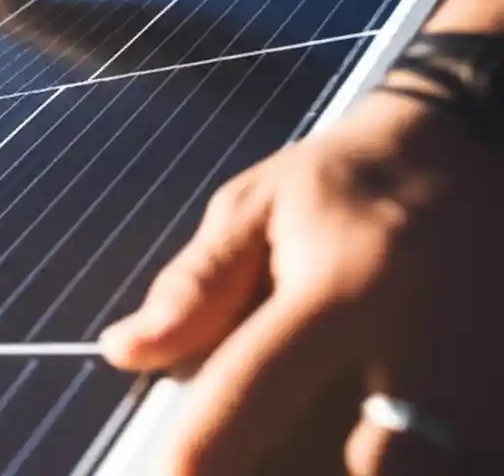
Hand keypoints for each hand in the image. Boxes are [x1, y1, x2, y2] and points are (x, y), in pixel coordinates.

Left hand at [98, 89, 503, 474]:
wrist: (465, 150)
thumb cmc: (344, 183)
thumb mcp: (255, 207)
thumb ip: (196, 286)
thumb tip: (125, 351)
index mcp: (344, 290)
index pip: (258, 385)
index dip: (207, 445)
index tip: (170, 474)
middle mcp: (423, 347)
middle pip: (370, 468)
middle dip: (301, 475)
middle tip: (247, 460)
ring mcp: (483, 382)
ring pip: (424, 468)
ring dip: (362, 464)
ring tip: (316, 440)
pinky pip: (461, 453)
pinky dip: (410, 457)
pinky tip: (368, 439)